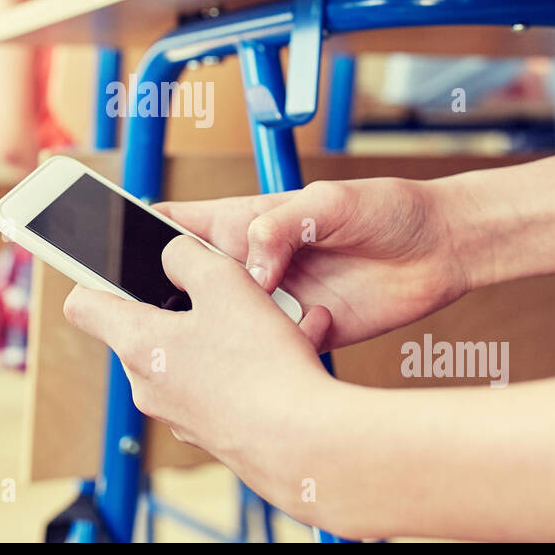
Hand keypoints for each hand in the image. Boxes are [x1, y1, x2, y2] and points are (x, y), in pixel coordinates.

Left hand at [63, 235, 332, 481]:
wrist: (303, 444)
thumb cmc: (259, 366)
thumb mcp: (223, 281)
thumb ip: (187, 256)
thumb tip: (173, 256)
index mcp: (137, 343)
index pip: (83, 305)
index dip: (97, 277)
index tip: (120, 266)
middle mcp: (148, 385)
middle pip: (148, 327)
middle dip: (185, 303)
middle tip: (226, 289)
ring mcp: (179, 415)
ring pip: (195, 354)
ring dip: (227, 331)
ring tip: (274, 318)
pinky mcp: (213, 433)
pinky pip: (223, 385)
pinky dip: (249, 364)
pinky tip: (293, 350)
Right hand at [158, 178, 479, 350]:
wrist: (444, 250)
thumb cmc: (388, 209)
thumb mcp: (331, 202)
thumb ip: (282, 225)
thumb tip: (251, 267)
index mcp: (246, 222)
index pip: (177, 226)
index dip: (137, 235)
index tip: (111, 254)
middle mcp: (253, 264)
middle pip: (190, 285)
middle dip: (173, 302)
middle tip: (177, 314)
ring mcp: (275, 303)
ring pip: (229, 327)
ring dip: (231, 335)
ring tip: (251, 329)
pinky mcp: (303, 335)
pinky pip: (275, 352)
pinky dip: (283, 351)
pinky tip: (311, 332)